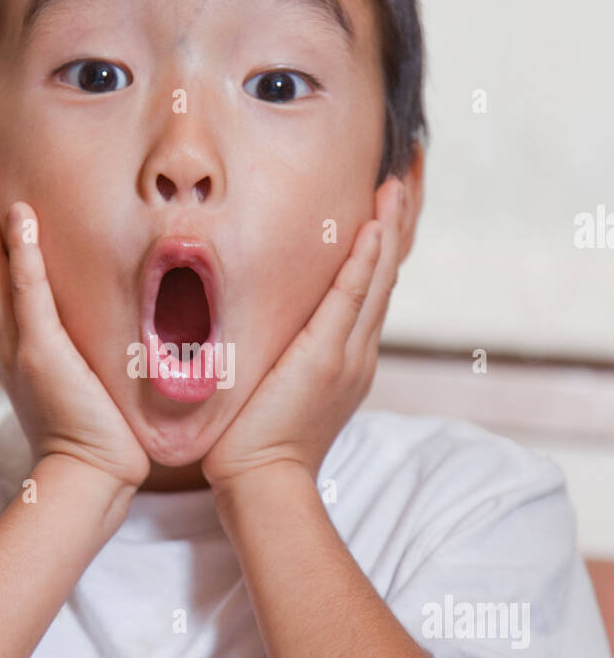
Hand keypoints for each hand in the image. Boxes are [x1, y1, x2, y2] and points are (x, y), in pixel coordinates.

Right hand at [0, 153, 149, 490]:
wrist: (90, 475)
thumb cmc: (95, 433)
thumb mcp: (78, 377)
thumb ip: (76, 345)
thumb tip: (96, 321)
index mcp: (12, 341)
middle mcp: (4, 337)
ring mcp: (18, 343)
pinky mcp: (40, 352)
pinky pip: (26, 292)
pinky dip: (20, 252)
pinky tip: (18, 215)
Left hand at [201, 176, 404, 491]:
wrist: (261, 481)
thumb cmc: (251, 442)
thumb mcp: (271, 385)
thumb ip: (276, 353)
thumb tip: (253, 324)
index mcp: (345, 357)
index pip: (369, 288)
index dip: (381, 245)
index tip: (386, 203)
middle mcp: (356, 352)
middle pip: (384, 275)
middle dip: (396, 224)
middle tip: (405, 175)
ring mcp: (347, 355)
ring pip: (376, 280)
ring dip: (388, 229)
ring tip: (397, 185)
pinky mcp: (327, 358)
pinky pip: (352, 297)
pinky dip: (366, 260)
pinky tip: (374, 227)